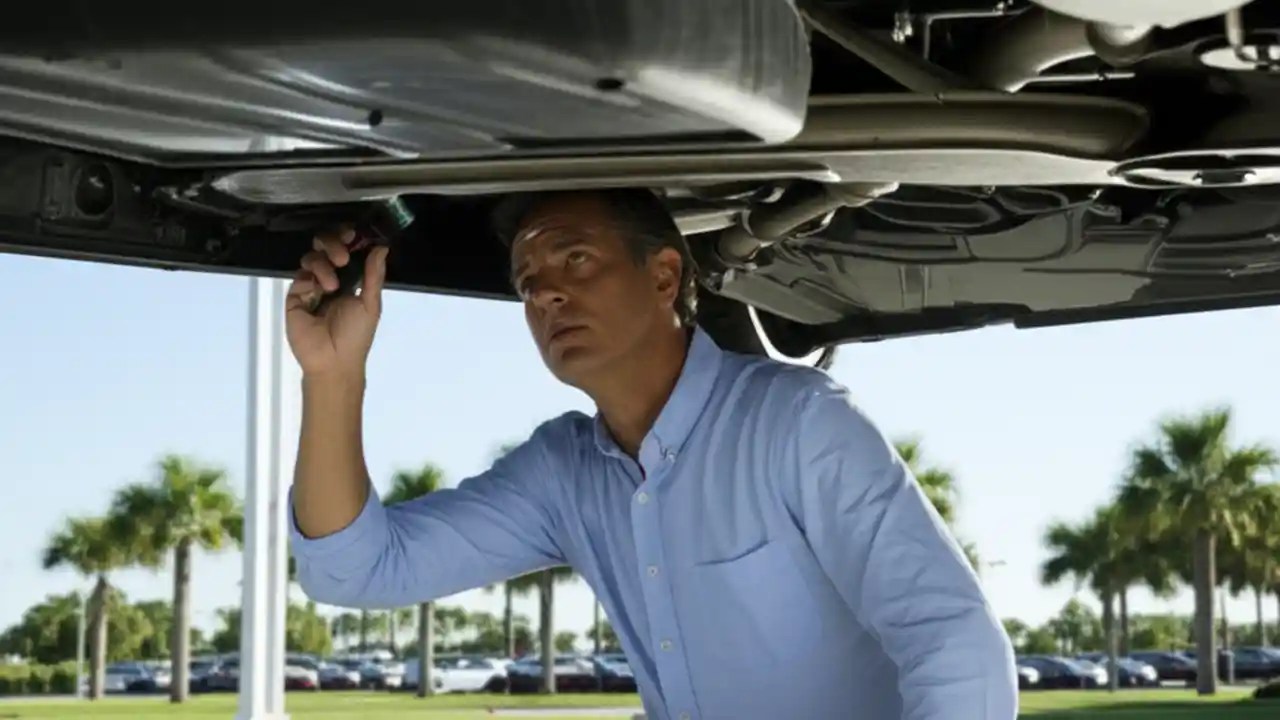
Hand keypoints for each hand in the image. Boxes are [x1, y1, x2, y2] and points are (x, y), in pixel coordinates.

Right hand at [285, 227, 389, 378]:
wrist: (333, 360)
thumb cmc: (356, 335)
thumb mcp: (370, 304)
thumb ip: (374, 275)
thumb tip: (382, 247)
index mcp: (351, 278)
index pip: (347, 249)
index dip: (348, 238)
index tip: (352, 233)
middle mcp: (330, 277)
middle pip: (325, 246)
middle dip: (333, 243)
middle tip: (342, 257)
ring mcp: (311, 285)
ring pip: (312, 257)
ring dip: (323, 265)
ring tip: (332, 286)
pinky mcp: (295, 296)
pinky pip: (299, 276)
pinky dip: (309, 280)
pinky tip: (317, 294)